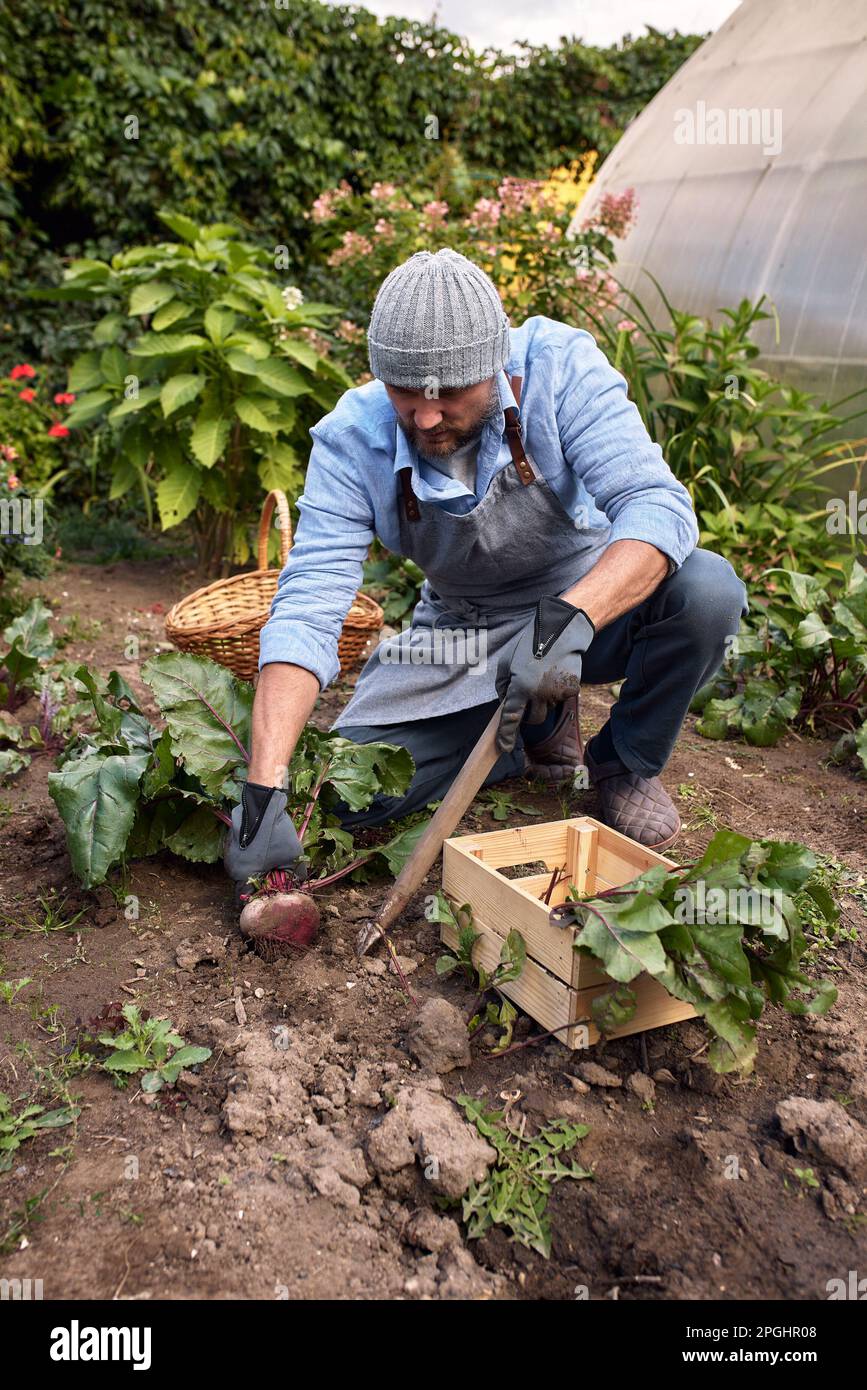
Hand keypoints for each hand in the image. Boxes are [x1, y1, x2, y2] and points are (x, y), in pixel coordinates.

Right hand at [223, 781, 304, 892]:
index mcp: (242, 875)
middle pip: (243, 884)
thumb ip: (295, 874)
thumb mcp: (292, 856)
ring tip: (271, 861)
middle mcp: (231, 867)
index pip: (245, 898)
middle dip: (258, 883)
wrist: (262, 804)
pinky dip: (251, 856)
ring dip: (255, 869)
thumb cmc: (275, 833)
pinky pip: (241, 856)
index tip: (270, 895)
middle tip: (274, 879)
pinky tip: (263, 848)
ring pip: (242, 869)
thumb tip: (297, 884)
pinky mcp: (231, 842)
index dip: (258, 898)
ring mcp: (229, 853)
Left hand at [496, 597, 593, 753]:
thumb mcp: (507, 663)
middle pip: (534, 719)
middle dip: (530, 712)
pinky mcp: (572, 689)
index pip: (511, 717)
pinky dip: (557, 691)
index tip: (505, 748)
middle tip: (530, 694)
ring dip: (544, 698)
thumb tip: (506, 703)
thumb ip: (503, 686)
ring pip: (549, 707)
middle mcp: (539, 693)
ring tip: (544, 676)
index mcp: (520, 687)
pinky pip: (561, 698)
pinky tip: (556, 674)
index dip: (506, 735)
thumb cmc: (528, 645)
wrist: (559, 631)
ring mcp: (557, 692)